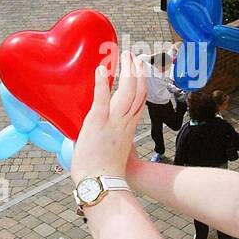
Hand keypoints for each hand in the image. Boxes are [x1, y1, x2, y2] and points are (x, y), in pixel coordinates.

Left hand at [71, 50, 146, 186]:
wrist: (101, 182)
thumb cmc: (105, 171)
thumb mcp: (114, 149)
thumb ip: (112, 137)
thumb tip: (103, 134)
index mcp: (128, 127)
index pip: (139, 100)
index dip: (141, 82)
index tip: (139, 69)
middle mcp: (124, 122)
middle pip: (138, 91)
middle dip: (137, 71)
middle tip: (133, 56)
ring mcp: (112, 121)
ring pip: (127, 92)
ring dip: (127, 71)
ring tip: (124, 56)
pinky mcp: (97, 123)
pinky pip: (102, 99)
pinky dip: (102, 83)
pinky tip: (101, 70)